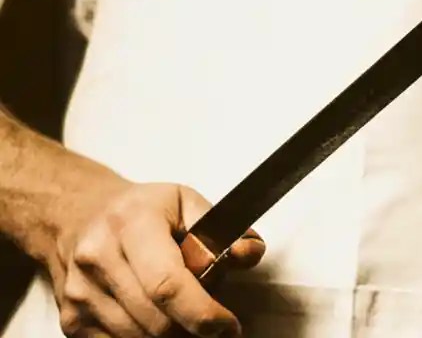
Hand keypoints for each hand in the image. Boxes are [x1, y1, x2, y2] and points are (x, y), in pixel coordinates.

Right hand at [48, 179, 263, 336]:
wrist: (76, 213)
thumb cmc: (140, 210)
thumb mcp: (185, 202)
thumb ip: (222, 229)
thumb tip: (246, 255)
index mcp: (132, 224)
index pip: (167, 284)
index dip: (202, 313)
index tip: (228, 325)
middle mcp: (98, 258)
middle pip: (155, 321)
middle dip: (193, 329)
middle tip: (213, 321)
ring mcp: (79, 292)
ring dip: (172, 336)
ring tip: (182, 312)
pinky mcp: (70, 319)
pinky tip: (156, 318)